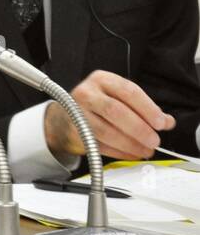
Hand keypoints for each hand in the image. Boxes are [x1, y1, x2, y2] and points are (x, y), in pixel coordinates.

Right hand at [43, 70, 174, 158]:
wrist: (66, 117)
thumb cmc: (98, 106)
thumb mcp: (120, 98)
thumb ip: (144, 108)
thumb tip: (167, 121)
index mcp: (102, 79)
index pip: (128, 91)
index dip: (148, 108)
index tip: (161, 123)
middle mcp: (86, 93)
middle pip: (115, 110)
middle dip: (139, 128)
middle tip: (154, 140)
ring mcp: (76, 113)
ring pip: (106, 130)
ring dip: (130, 144)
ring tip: (145, 150)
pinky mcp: (74, 132)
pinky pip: (99, 144)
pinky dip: (119, 152)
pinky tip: (131, 154)